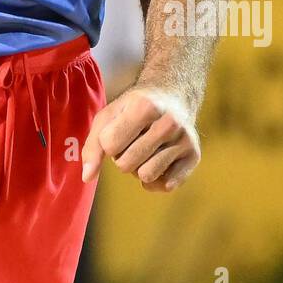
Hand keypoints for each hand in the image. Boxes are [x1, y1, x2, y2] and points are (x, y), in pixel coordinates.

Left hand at [80, 85, 200, 192]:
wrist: (172, 97)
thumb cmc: (133, 109)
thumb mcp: (108, 116)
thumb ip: (93, 145)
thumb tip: (87, 177)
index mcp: (144, 107)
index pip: (109, 145)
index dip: (108, 142)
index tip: (117, 129)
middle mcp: (169, 122)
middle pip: (126, 165)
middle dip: (122, 157)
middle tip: (132, 140)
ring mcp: (184, 139)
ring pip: (146, 176)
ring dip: (139, 168)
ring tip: (145, 149)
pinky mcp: (194, 155)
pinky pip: (165, 186)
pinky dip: (156, 180)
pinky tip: (158, 160)